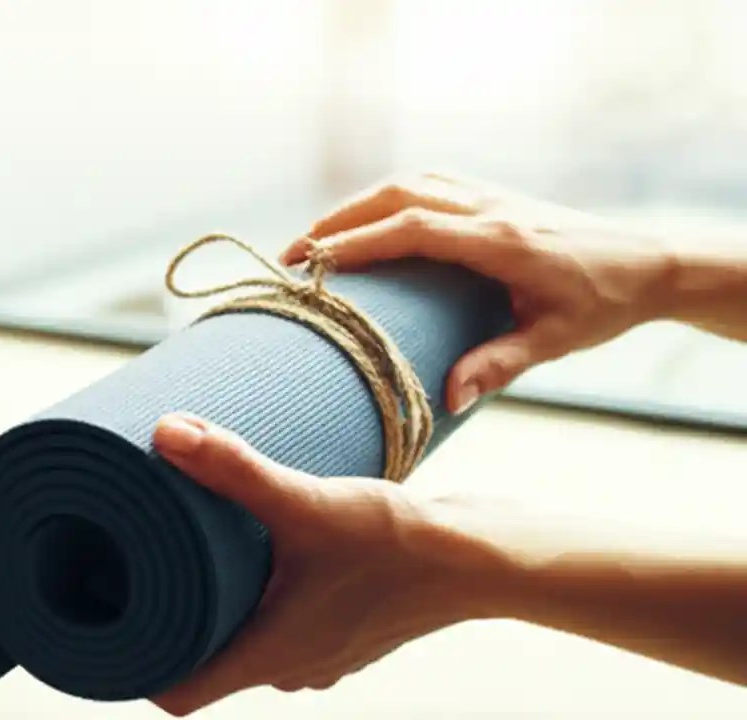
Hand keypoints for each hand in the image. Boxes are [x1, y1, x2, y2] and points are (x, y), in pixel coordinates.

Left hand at [149, 413, 505, 715]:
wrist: (484, 560)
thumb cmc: (398, 546)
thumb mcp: (306, 503)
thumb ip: (234, 470)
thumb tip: (167, 432)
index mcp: (266, 658)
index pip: (174, 692)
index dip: (132, 667)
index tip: (104, 621)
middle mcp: (287, 668)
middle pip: (202, 663)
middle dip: (165, 620)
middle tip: (131, 565)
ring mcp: (319, 654)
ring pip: (241, 641)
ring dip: (212, 604)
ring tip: (181, 550)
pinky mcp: (342, 629)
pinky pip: (278, 624)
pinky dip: (253, 597)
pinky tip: (249, 554)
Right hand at [281, 173, 677, 412]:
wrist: (650, 262)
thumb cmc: (603, 305)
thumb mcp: (554, 343)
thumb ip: (499, 365)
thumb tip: (447, 397)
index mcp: (502, 241)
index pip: (413, 229)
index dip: (357, 241)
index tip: (311, 261)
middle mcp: (491, 208)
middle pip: (397, 194)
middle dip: (338, 220)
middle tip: (292, 253)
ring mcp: (491, 194)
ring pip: (408, 182)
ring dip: (357, 205)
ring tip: (318, 238)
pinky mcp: (492, 195)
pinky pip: (426, 183)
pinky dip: (385, 197)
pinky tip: (367, 222)